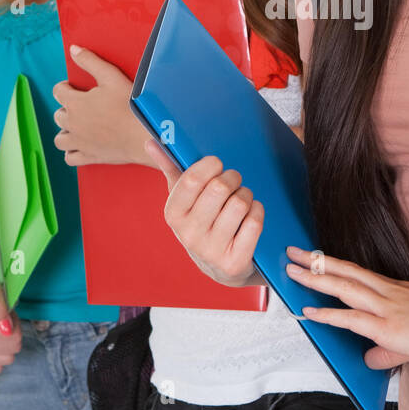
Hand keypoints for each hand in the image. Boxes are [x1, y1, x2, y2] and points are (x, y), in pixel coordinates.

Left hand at [51, 45, 145, 165]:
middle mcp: (72, 123)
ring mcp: (79, 142)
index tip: (74, 88)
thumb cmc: (130, 106)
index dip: (65, 87)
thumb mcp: (111, 76)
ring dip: (65, 131)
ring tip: (78, 126)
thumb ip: (90, 61)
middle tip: (83, 106)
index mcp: (75, 103)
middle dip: (67, 109)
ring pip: (60, 138)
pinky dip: (71, 151)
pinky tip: (80, 144)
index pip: (58, 92)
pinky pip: (70, 157)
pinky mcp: (89, 157)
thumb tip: (74, 49)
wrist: (143, 135)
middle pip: (58, 115)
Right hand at [144, 141, 262, 286]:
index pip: (192, 179)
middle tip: (233, 181)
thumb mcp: (184, 198)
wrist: (221, 267)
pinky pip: (254, 222)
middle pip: (220, 188)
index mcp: (173, 215)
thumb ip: (170, 168)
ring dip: (246, 195)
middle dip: (232, 178)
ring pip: (240, 204)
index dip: (210, 165)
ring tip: (241, 199)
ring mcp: (211, 251)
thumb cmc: (203, 222)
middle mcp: (189, 235)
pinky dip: (257, 211)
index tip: (217, 164)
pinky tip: (251, 214)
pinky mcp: (234, 262)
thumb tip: (150, 142)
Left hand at [284, 246, 408, 367]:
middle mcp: (389, 292)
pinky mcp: (388, 327)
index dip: (334, 265)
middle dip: (316, 262)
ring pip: (343, 287)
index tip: (314, 257)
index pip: (357, 273)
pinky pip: (350, 318)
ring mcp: (387, 307)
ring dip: (314, 278)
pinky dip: (327, 314)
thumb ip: (388, 347)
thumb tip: (369, 359)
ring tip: (292, 270)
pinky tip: (309, 312)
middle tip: (291, 251)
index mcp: (396, 290)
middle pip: (345, 271)